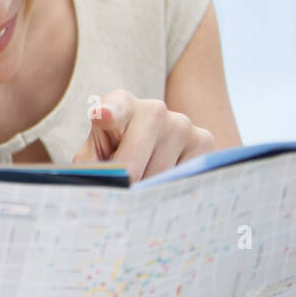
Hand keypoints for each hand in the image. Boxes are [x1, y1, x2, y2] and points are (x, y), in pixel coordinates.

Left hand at [72, 89, 213, 182]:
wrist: (150, 148)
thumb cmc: (114, 151)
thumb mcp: (94, 156)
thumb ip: (91, 167)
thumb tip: (103, 187)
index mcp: (119, 105)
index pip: (114, 109)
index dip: (109, 115)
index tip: (103, 116)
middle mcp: (153, 109)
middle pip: (132, 164)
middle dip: (123, 186)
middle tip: (119, 190)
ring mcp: (182, 123)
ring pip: (157, 178)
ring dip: (145, 191)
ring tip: (140, 180)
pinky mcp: (204, 141)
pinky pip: (181, 181)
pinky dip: (168, 190)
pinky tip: (161, 180)